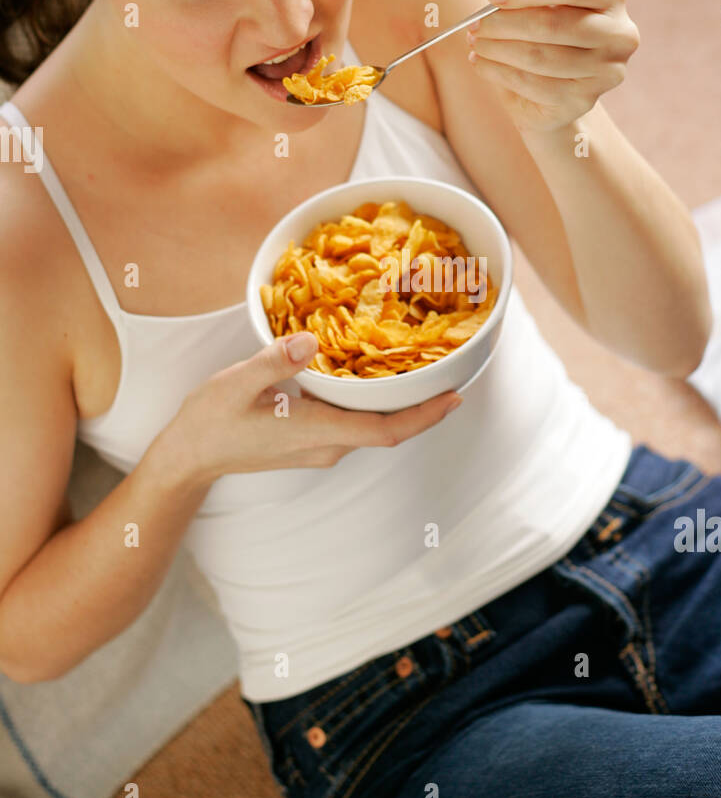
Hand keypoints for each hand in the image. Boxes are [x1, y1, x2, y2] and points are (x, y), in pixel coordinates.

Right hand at [169, 332, 461, 485]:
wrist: (189, 458)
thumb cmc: (209, 423)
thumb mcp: (237, 383)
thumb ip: (275, 360)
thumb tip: (311, 339)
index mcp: (317, 432)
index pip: (385, 431)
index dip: (424, 416)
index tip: (454, 396)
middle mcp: (327, 446)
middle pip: (388, 427)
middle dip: (422, 403)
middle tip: (448, 367)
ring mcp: (320, 447)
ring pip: (372, 425)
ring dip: (399, 401)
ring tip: (421, 365)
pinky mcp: (312, 440)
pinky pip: (354, 422)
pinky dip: (373, 401)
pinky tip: (374, 374)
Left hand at [466, 0, 639, 132]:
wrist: (554, 90)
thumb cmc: (545, 29)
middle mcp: (619, 33)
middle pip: (552, 23)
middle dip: (505, 23)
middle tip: (475, 24)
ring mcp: (605, 71)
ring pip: (540, 57)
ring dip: (497, 49)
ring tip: (475, 43)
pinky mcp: (584, 100)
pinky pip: (534, 85)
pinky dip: (499, 73)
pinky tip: (481, 63)